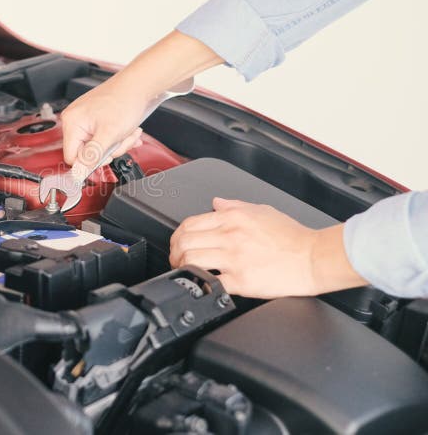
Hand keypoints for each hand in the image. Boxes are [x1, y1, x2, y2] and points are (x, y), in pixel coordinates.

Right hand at [60, 79, 147, 177]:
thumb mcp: (109, 134)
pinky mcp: (94, 118)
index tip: (106, 156)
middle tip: (121, 141)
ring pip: (98, 146)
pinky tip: (126, 130)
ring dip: (117, 143)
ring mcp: (85, 119)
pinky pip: (103, 137)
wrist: (138, 85)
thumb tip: (78, 172)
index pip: (72, 157)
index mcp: (72, 123)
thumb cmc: (124, 101)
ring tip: (128, 132)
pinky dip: (117, 136)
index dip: (90, 162)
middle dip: (109, 150)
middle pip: (87, 152)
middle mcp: (75, 120)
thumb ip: (92, 155)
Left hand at [169, 197, 367, 297]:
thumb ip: (234, 206)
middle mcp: (230, 236)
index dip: (178, 236)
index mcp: (233, 217)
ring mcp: (234, 258)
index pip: (190, 223)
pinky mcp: (241, 281)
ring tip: (185, 272)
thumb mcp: (262, 211)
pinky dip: (201, 284)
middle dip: (174, 253)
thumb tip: (216, 203)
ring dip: (182, 268)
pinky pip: (210, 282)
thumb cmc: (293, 237)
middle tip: (176, 260)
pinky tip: (202, 285)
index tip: (178, 244)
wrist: (314, 258)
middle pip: (184, 242)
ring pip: (191, 260)